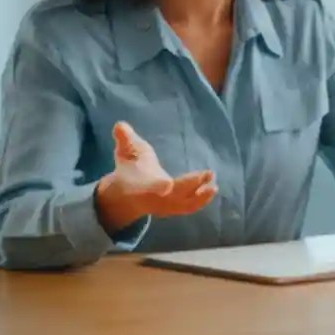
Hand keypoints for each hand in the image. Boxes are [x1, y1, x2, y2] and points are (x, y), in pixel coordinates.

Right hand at [94, 122, 217, 232]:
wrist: (125, 194)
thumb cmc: (130, 168)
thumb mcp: (125, 152)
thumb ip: (125, 139)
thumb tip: (120, 125)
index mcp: (141, 185)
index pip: (149, 186)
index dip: (157, 186)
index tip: (167, 186)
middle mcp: (154, 198)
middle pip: (173, 196)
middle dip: (190, 186)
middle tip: (208, 174)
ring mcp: (165, 206)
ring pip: (184, 205)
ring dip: (200, 197)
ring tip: (214, 185)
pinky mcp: (174, 209)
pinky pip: (189, 207)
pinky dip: (201, 201)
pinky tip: (211, 189)